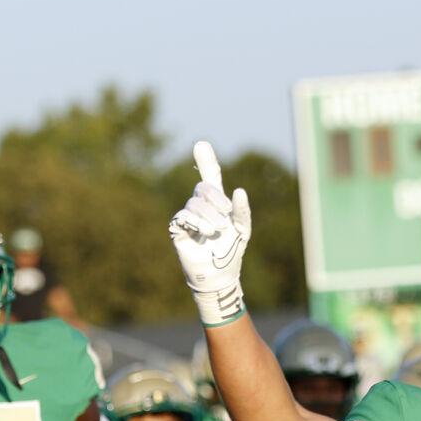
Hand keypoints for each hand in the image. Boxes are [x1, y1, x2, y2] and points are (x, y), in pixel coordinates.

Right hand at [168, 141, 250, 324]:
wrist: (219, 275)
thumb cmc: (230, 252)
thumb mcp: (242, 231)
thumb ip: (242, 212)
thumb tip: (239, 190)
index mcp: (217, 202)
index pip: (210, 176)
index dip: (206, 160)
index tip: (201, 144)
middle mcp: (201, 205)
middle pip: (203, 188)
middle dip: (216, 199)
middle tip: (225, 216)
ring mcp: (188, 216)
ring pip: (194, 203)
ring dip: (208, 216)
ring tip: (216, 231)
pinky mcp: (177, 229)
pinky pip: (182, 216)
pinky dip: (195, 221)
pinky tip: (205, 232)